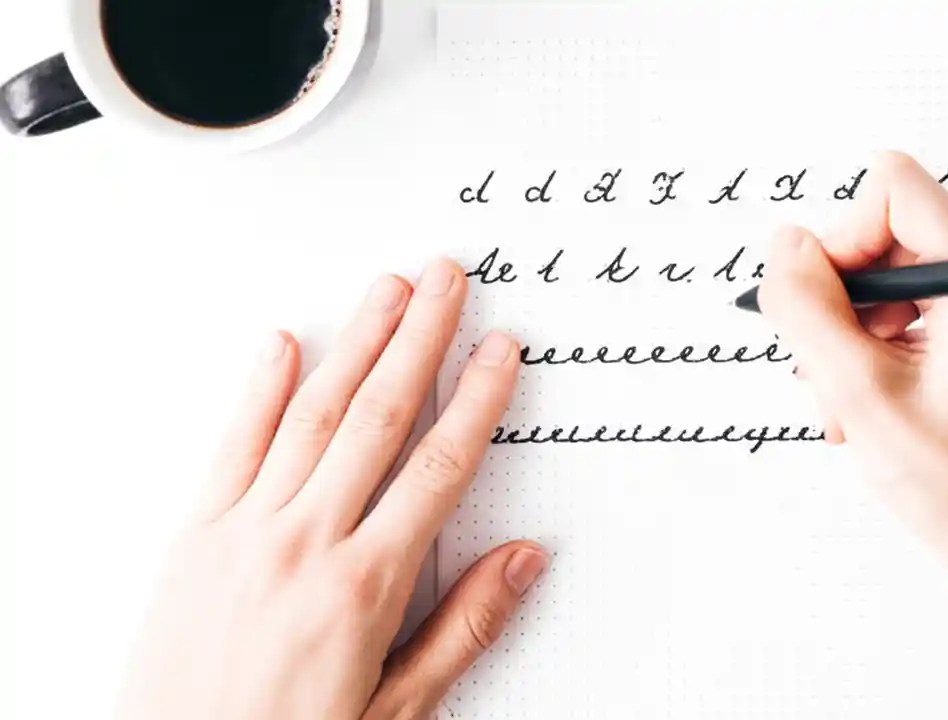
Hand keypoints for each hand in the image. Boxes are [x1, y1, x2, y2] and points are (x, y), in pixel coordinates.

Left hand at [115, 259, 547, 719]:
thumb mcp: (396, 712)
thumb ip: (462, 629)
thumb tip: (522, 562)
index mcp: (363, 588)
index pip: (438, 469)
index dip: (476, 400)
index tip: (498, 353)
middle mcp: (304, 544)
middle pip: (378, 418)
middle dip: (419, 339)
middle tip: (446, 281)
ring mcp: (244, 533)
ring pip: (313, 415)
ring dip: (355, 344)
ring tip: (386, 292)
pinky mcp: (195, 537)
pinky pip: (234, 446)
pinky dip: (260, 390)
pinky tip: (282, 346)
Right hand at [759, 151, 947, 563]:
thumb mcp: (858, 394)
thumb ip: (809, 310)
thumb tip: (784, 246)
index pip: (893, 189)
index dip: (842, 239)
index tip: (829, 307)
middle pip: (887, 231)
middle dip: (843, 298)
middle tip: (832, 371)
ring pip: (891, 270)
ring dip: (854, 331)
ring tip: (850, 400)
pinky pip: (913, 298)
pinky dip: (880, 342)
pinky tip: (874, 398)